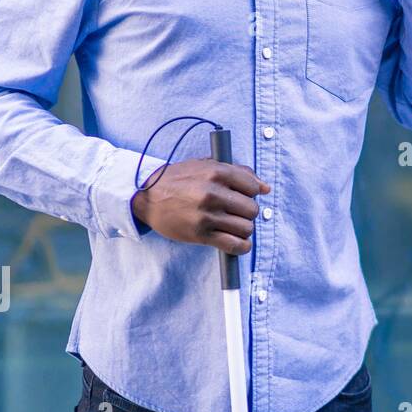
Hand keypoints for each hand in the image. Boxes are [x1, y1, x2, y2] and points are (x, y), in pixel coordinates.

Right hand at [130, 159, 269, 254]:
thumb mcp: (206, 165)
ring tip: (233, 225)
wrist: (147, 197)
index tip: (244, 196)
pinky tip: (238, 242)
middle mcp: (212, 194)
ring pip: (246, 228)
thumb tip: (265, 188)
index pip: (253, 187)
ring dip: (244, 228)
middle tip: (237, 212)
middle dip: (248, 212)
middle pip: (252, 209)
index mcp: (216, 173)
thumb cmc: (179, 179)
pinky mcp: (200, 235)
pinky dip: (241, 246)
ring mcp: (206, 216)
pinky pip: (233, 245)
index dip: (252, 193)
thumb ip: (238, 172)